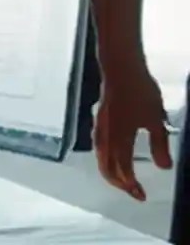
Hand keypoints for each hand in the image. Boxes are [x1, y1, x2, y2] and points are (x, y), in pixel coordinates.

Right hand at [94, 69, 172, 200]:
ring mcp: (100, 128)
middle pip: (106, 168)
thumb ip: (160, 145)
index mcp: (120, 140)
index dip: (132, 186)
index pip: (123, 171)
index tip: (142, 195)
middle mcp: (106, 137)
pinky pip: (100, 147)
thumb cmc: (139, 92)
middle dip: (119, 183)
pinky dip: (106, 158)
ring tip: (123, 177)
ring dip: (111, 172)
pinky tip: (113, 154)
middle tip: (133, 191)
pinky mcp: (100, 120)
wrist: (120, 69)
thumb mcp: (156, 120)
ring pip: (101, 158)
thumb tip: (164, 167)